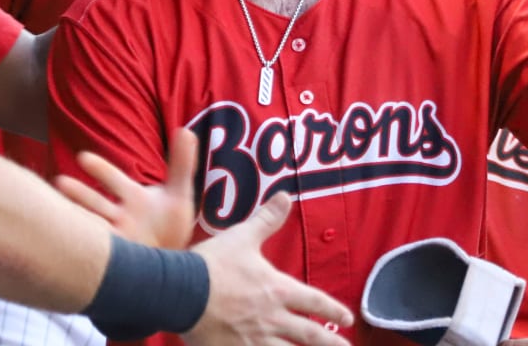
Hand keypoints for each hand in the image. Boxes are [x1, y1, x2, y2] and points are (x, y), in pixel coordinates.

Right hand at [54, 129, 198, 249]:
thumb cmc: (171, 222)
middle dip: (79, 194)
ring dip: (78, 222)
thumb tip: (187, 131)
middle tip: (59, 183)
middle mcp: (120, 216)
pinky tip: (79, 251)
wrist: (174, 259)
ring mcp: (118, 238)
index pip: (114, 179)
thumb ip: (182, 163)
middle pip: (96, 203)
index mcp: (133, 197)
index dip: (100, 169)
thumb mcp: (179, 192)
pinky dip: (93, 251)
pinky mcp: (119, 261)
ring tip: (57, 218)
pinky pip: (102, 255)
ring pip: (93, 227)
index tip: (83, 157)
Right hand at [185, 193, 352, 345]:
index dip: (333, 310)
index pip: (314, 302)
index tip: (348, 318)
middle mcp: (272, 318)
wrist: (180, 291)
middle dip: (331, 343)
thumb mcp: (243, 237)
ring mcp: (254, 339)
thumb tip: (286, 197)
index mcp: (277, 290)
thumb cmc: (212, 264)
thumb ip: (266, 220)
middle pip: (310, 335)